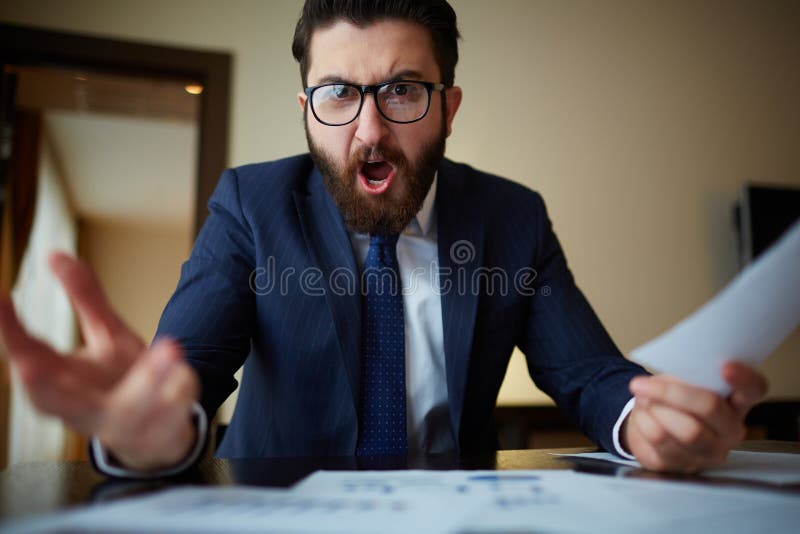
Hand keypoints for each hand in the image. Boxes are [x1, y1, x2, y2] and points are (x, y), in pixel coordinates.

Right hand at [0, 252, 198, 470]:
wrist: (159, 434)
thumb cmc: (120, 380)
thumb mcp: (104, 334)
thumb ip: (84, 299)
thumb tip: (55, 255)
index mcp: (62, 384)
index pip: (25, 357)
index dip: (8, 331)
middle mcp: (84, 409)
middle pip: (54, 403)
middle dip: (42, 389)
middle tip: (26, 368)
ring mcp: (123, 423)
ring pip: (128, 407)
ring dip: (147, 380)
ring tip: (168, 347)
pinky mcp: (160, 430)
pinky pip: (170, 409)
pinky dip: (178, 388)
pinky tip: (184, 373)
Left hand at [621, 363, 767, 472]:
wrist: (649, 423)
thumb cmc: (672, 399)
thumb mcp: (681, 379)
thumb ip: (688, 373)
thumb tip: (680, 366)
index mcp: (735, 403)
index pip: (753, 389)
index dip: (744, 379)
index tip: (725, 367)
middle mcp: (729, 431)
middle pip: (710, 407)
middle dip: (672, 392)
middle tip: (640, 383)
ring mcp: (709, 452)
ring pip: (686, 429)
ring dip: (655, 409)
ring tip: (642, 398)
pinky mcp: (683, 466)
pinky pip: (661, 440)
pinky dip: (644, 422)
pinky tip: (642, 415)